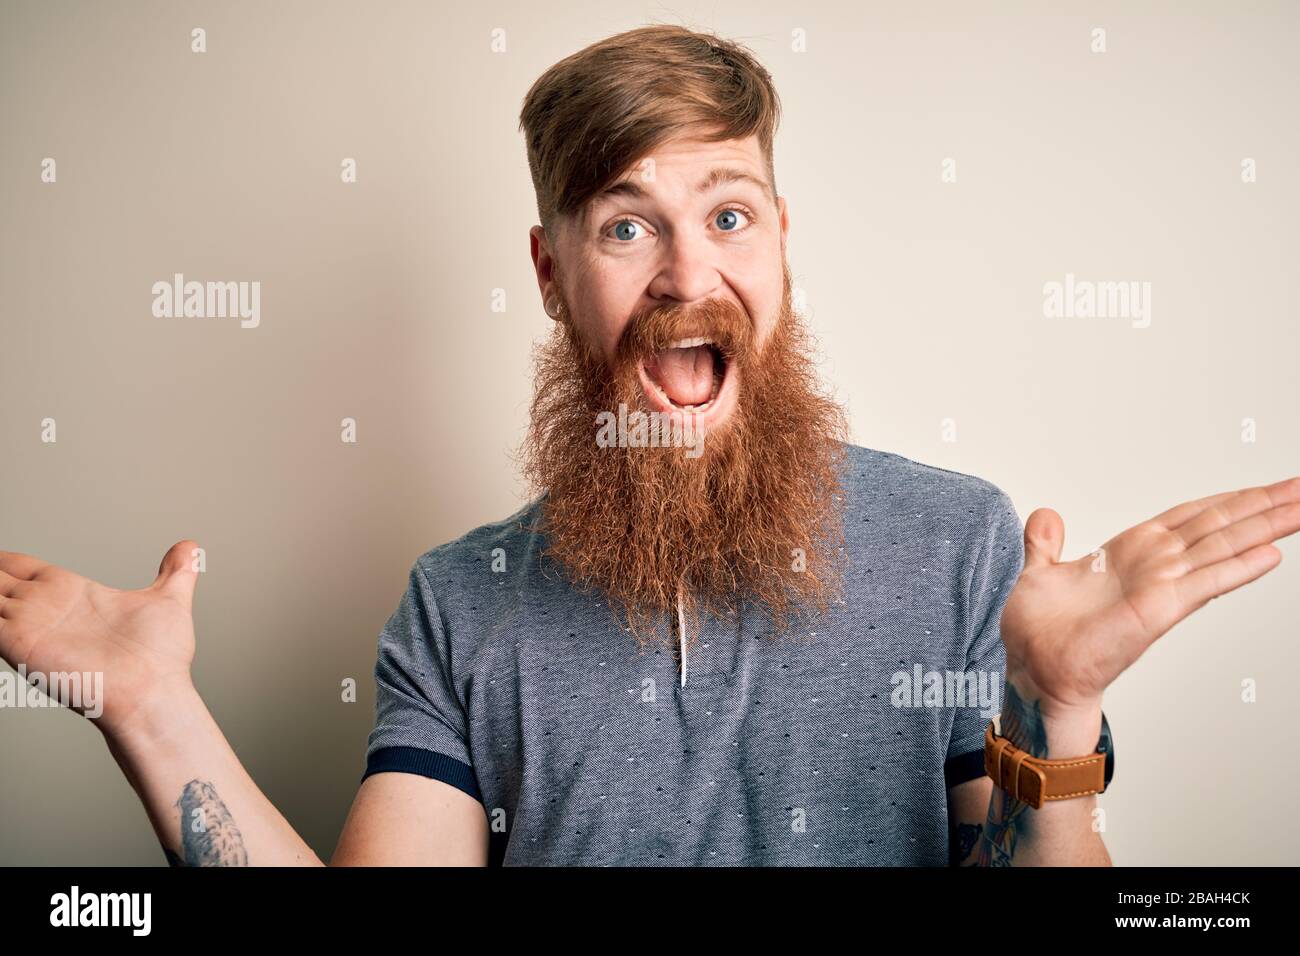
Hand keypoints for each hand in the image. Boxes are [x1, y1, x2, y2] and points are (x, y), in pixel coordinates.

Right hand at [0, 540, 201, 739]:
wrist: (152, 691)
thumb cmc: (161, 657)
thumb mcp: (169, 599)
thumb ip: (177, 571)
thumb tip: (190, 547)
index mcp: (70, 592)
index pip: (23, 568)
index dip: (5, 560)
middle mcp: (45, 608)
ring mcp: (29, 626)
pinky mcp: (20, 644)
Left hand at [1001, 476, 1299, 725]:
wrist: (1036, 672)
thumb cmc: (1039, 633)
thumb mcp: (1038, 574)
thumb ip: (1046, 543)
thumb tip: (1046, 515)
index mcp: (1131, 552)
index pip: (1191, 517)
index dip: (1228, 500)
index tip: (1263, 487)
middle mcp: (1155, 566)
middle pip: (1220, 525)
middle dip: (1263, 504)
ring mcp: (1161, 587)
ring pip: (1223, 547)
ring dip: (1265, 526)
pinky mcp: (1159, 610)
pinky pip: (1206, 583)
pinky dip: (1238, 568)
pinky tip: (1271, 553)